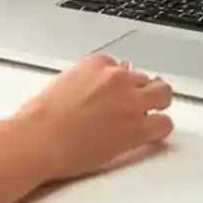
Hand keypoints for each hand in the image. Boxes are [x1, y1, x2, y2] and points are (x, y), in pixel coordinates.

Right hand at [0, 53, 173, 202]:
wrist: (38, 139)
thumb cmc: (40, 118)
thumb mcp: (61, 84)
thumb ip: (85, 82)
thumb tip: (93, 88)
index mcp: (97, 63)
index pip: (122, 66)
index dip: (122, 83)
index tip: (118, 93)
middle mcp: (117, 77)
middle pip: (146, 78)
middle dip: (143, 90)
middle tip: (139, 104)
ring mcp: (130, 101)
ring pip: (163, 94)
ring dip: (157, 105)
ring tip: (151, 116)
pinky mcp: (137, 127)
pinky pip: (164, 124)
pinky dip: (160, 129)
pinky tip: (151, 135)